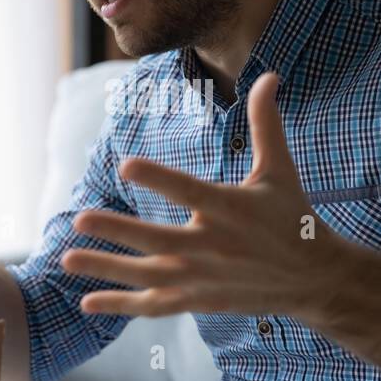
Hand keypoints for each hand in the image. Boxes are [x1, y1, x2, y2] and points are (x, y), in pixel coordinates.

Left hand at [61, 72, 353, 318]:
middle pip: (157, 241)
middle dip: (117, 232)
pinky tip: (86, 301)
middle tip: (79, 219)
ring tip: (66, 258)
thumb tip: (269, 74)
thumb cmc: (293, 217)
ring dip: (106, 269)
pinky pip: (154, 306)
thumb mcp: (280, 170)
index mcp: (229, 209)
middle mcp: (212, 246)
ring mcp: (203, 278)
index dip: (157, 178)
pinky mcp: (199, 300)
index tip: (125, 165)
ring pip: (147, 276)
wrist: (314, 279)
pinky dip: (121, 306)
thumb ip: (266, 123)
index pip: (188, 191)